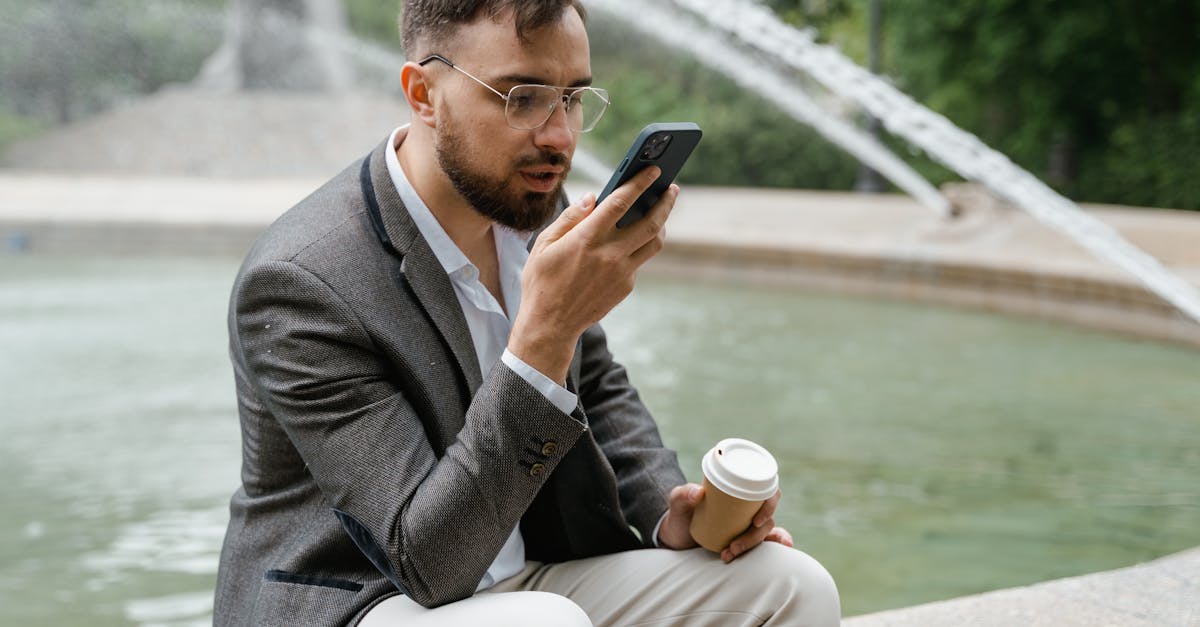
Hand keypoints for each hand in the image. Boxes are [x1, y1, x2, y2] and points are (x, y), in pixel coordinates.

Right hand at [508, 167, 678, 381]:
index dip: (639, 183)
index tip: (653, 169)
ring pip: (654, 242)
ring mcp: (621, 272)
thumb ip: (570, 218)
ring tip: (661, 209)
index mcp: (586, 239)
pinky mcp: (626, 286)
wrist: (550, 325)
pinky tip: (632, 239)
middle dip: (665, 201)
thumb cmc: (542, 281)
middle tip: (671, 188)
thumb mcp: (544, 245)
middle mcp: (609, 254)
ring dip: (662, 222)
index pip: (620, 202)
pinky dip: (638, 245)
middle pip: (650, 222)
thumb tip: (592, 198)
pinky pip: (639, 260)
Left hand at [657, 485, 794, 561]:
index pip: (766, 490)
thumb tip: (699, 492)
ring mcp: (749, 523)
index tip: (755, 521)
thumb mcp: (677, 502)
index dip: (770, 504)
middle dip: (754, 536)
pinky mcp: (747, 539)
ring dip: (752, 546)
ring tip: (727, 554)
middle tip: (733, 546)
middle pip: (767, 517)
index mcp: (738, 491)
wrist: (676, 535)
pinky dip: (779, 543)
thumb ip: (681, 495)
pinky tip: (784, 548)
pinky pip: (768, 541)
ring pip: (765, 532)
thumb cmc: (681, 514)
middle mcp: (748, 506)